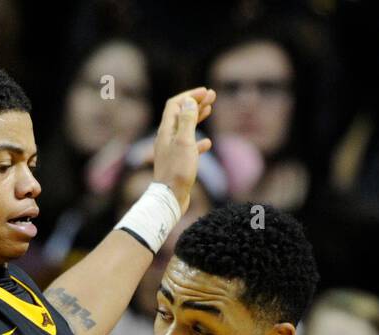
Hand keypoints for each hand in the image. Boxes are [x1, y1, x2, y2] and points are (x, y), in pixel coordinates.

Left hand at [151, 87, 214, 212]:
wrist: (170, 198)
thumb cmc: (177, 171)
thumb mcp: (184, 142)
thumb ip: (187, 121)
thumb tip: (189, 101)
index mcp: (166, 130)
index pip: (176, 104)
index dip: (190, 95)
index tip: (205, 92)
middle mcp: (166, 138)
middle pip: (181, 114)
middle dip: (196, 104)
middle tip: (212, 96)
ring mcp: (172, 150)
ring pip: (185, 128)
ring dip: (197, 118)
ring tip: (210, 110)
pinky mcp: (177, 163)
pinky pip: (188, 147)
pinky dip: (198, 141)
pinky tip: (208, 143)